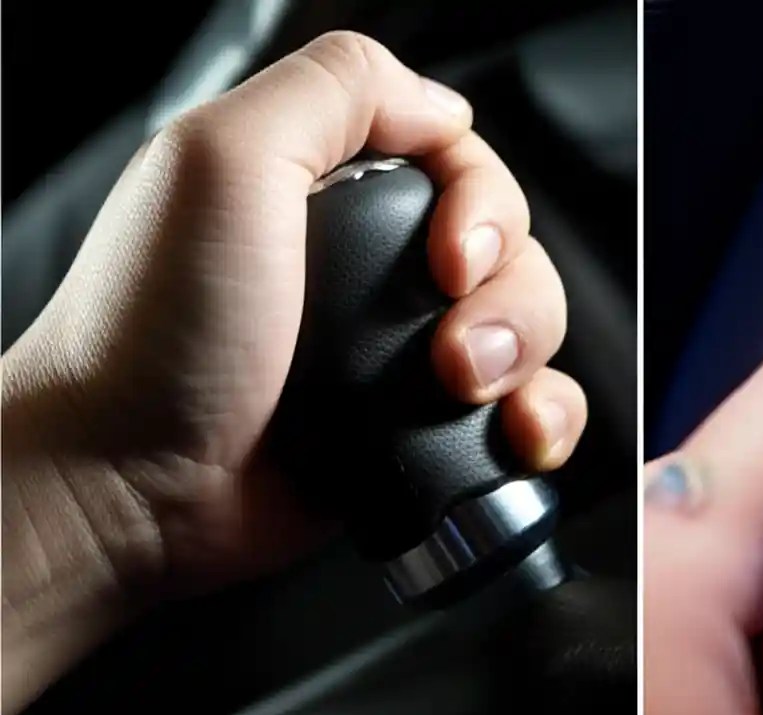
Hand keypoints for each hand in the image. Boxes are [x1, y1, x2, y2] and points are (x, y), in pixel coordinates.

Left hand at [1, 32, 585, 714]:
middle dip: (510, 296)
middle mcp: (375, 265)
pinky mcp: (420, 424)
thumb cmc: (152, 335)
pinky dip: (544, 418)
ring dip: (523, 358)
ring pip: (531, 327)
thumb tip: (443, 105)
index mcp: (335, 190)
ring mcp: (401, 349)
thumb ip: (335, 87)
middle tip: (452, 348)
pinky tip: (515, 432)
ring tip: (464, 391)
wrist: (128, 489)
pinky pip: (528, 406)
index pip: (467, 164)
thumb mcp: (220, 157)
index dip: (485, 205)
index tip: (453, 258)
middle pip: (515, 248)